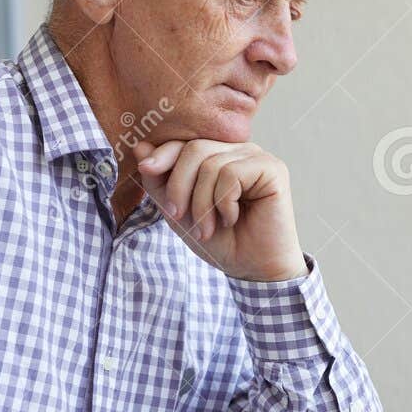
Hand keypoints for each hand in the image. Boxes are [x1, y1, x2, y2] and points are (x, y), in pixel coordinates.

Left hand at [131, 139, 307, 281]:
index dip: (163, 154)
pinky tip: (232, 218)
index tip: (146, 169)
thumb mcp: (179, 210)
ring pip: (211, 164)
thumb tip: (140, 147)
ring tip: (208, 228)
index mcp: (219, 155)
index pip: (185, 143)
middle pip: (195, 149)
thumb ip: (160, 181)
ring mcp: (257, 157)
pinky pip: (232, 174)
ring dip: (202, 203)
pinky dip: (224, 203)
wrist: (252, 268)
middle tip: (177, 216)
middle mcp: (239, 151)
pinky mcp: (272, 169)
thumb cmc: (220, 240)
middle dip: (179, 185)